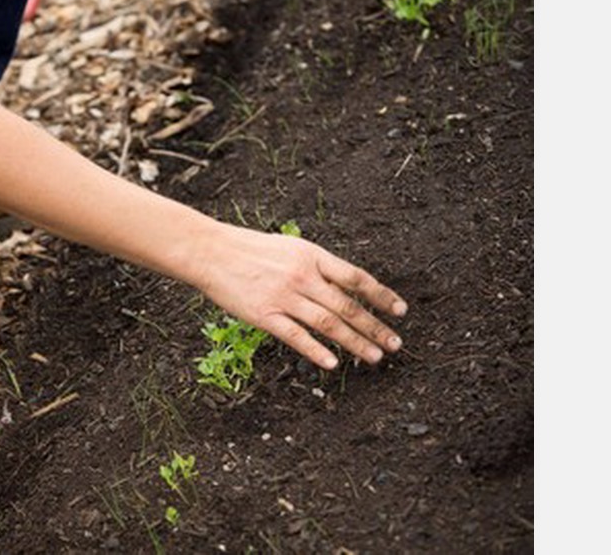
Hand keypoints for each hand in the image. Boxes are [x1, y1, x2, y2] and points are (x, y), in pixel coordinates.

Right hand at [193, 223, 407, 369]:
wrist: (210, 251)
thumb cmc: (248, 248)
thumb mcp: (289, 247)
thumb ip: (316, 266)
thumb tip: (344, 284)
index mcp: (311, 256)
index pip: (356, 278)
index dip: (381, 295)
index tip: (400, 311)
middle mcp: (302, 276)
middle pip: (347, 305)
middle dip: (375, 327)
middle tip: (395, 345)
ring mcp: (283, 297)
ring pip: (328, 324)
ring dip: (355, 342)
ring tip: (374, 357)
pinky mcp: (264, 315)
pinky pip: (296, 337)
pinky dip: (316, 351)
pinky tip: (333, 363)